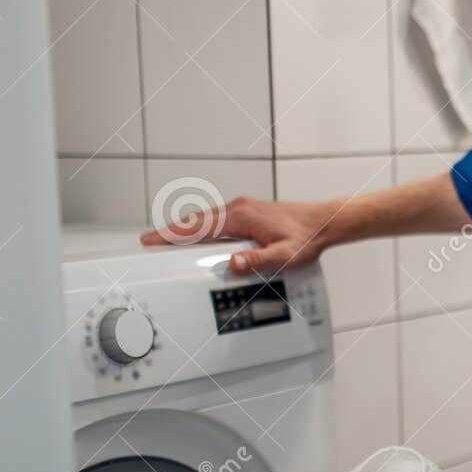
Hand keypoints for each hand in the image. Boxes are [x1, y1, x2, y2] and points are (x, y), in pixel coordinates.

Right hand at [139, 195, 344, 274]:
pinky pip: (216, 219)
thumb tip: (232, 263)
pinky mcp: (248, 212)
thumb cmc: (307, 238)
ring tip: (165, 240)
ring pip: (205, 218)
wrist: (324, 222)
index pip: (198, 227)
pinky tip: (197, 235)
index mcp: (242, 217)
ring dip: (184, 228)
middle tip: (148, 243)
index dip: (172, 234)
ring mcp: (243, 208)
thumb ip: (259, 260)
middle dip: (171, 231)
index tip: (151, 241)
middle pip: (196, 220)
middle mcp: (239, 208)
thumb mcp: (285, 255)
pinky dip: (200, 226)